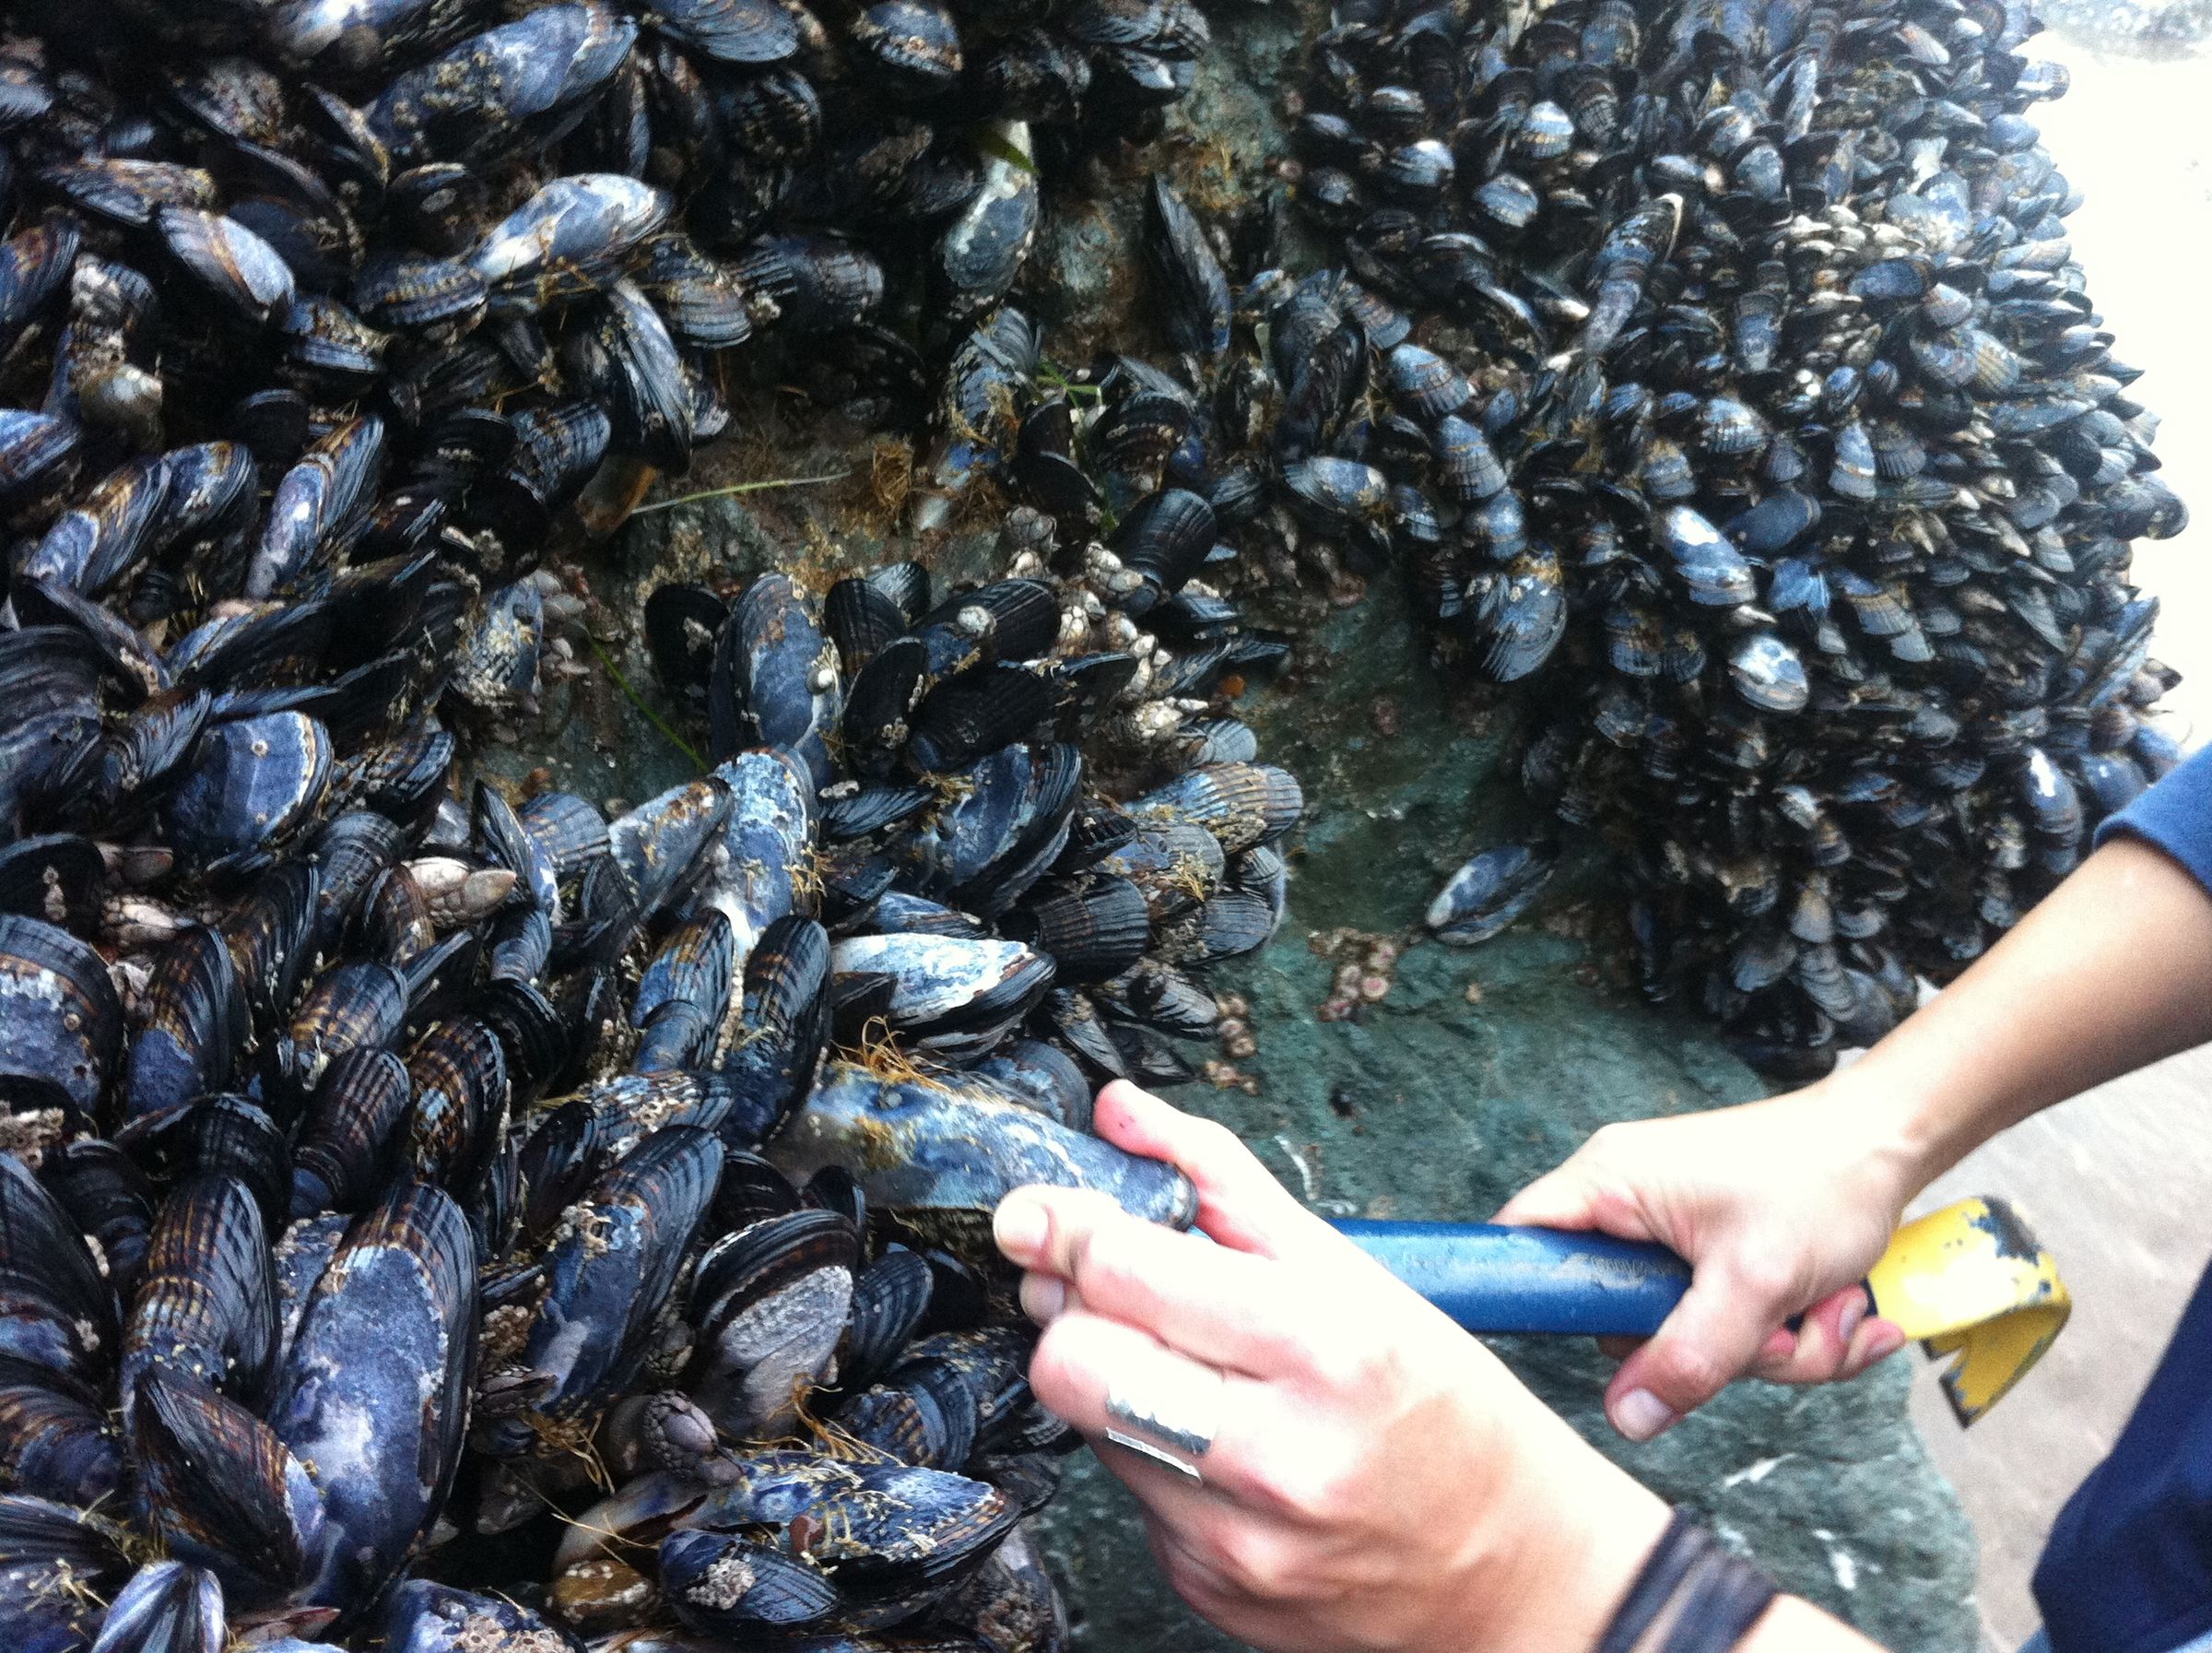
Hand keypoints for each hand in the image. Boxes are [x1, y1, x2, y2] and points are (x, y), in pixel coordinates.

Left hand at [993, 1081, 1669, 1652]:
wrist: (1516, 1574)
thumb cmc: (1446, 1408)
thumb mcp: (1358, 1274)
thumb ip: (1222, 1182)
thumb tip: (1122, 1112)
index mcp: (1322, 1348)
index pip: (1123, 1272)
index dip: (1067, 1227)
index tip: (1048, 1210)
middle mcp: (1274, 1455)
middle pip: (1069, 1362)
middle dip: (1069, 1309)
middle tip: (1107, 1287)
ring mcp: (1236, 1540)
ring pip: (1084, 1427)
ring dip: (1109, 1379)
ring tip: (1185, 1365)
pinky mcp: (1209, 1592)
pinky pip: (1128, 1494)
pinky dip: (1149, 1452)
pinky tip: (1216, 1442)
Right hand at [1496, 1082, 1922, 1441]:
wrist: (1894, 1140)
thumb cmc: (1823, 1179)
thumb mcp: (1756, 1280)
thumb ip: (1688, 1355)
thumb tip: (1626, 1418)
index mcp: (1612, 1184)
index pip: (1523, 1243)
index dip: (1534, 1298)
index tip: (1593, 1340)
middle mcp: (1630, 1203)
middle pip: (1622, 1316)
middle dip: (1715, 1349)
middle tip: (1773, 1328)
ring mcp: (1673, 1229)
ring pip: (1690, 1330)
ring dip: (1773, 1345)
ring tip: (1831, 1310)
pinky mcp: (1714, 1249)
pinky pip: (1729, 1320)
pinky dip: (1792, 1329)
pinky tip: (1844, 1308)